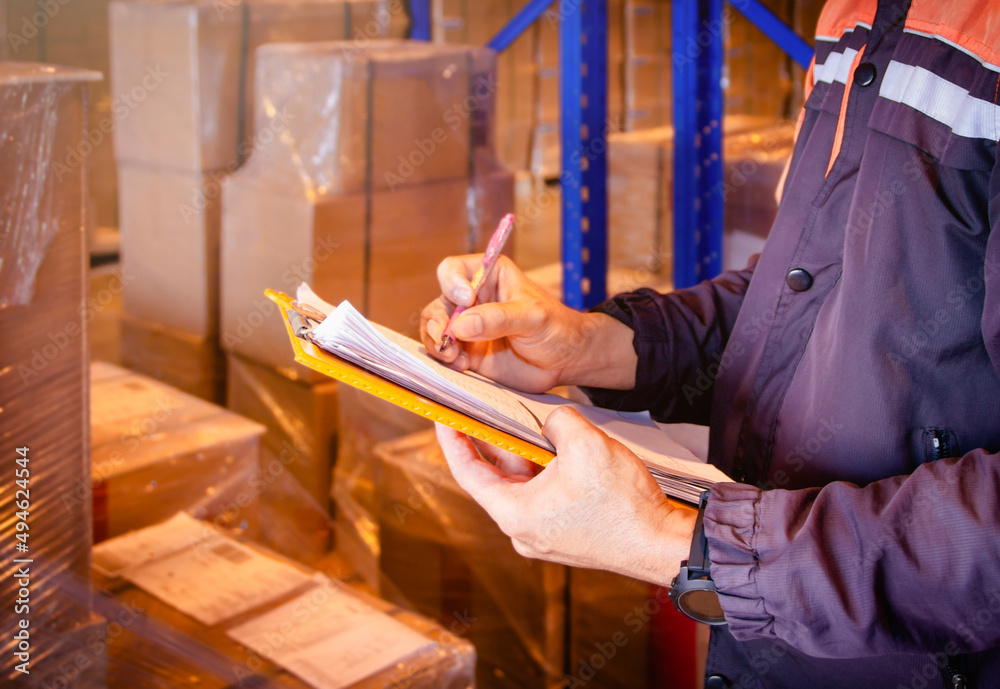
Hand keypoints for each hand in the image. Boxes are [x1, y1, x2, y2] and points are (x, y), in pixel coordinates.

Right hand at [421, 254, 636, 392]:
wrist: (566, 361)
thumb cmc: (556, 328)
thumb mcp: (533, 317)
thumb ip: (499, 318)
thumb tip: (460, 326)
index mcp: (488, 276)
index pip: (453, 270)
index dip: (451, 283)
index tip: (465, 300)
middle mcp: (472, 300)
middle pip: (438, 303)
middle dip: (437, 322)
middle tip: (447, 340)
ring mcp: (467, 328)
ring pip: (434, 330)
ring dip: (437, 344)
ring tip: (454, 357)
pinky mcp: (468, 353)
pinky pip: (444, 354)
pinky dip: (445, 361)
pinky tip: (463, 366)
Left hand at [435, 407, 696, 584]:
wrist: (662, 543)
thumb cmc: (623, 504)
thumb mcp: (585, 444)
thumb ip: (556, 422)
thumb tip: (551, 422)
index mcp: (514, 514)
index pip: (468, 473)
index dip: (453, 441)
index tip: (443, 417)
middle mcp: (522, 531)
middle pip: (495, 478)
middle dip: (493, 442)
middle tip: (482, 410)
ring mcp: (543, 536)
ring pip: (522, 486)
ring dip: (523, 455)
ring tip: (523, 422)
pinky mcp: (564, 535)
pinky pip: (543, 496)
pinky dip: (542, 471)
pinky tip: (554, 448)